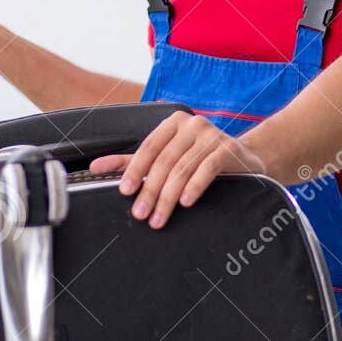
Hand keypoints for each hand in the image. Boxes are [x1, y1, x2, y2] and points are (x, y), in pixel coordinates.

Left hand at [88, 110, 266, 227]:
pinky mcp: (228, 149)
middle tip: (141, 214)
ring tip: (159, 217)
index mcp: (172, 123)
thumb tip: (95, 168)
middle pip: (164, 161)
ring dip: (168, 196)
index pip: (148, 147)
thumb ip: (131, 162)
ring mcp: (211, 135)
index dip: (134, 170)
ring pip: (183, 168)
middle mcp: (192, 124)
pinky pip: (208, 168)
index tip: (125, 191)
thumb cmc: (201, 157)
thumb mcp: (165, 157)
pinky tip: (185, 202)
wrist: (246, 158)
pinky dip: (195, 186)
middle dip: (150, 191)